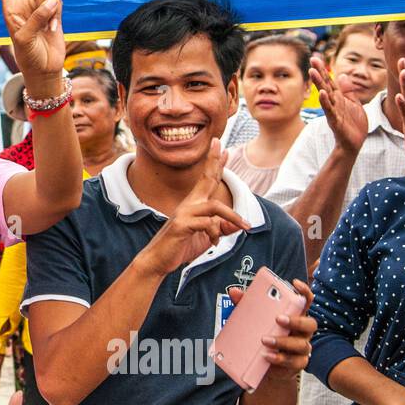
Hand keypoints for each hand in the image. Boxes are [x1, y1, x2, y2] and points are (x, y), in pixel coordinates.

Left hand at [0, 0, 63, 80]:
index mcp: (10, 8)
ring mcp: (40, 6)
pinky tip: (53, 29)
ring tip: (46, 26)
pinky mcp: (55, 12)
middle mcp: (24, 3)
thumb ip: (36, 16)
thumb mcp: (25, 37)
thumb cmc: (28, 55)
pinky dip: (56, 15)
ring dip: (46, 6)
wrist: (44, 68)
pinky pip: (57, 4)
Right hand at [136, 139, 250, 275]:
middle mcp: (189, 204)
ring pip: (214, 206)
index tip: (223, 149)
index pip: (207, 180)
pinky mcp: (182, 226)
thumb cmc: (181, 246)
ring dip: (233, 216)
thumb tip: (239, 225)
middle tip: (222, 146)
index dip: (215, 165)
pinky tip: (215, 242)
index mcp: (194, 204)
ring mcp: (184, 214)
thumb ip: (222, 229)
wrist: (158, 259)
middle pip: (205, 179)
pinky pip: (206, 223)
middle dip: (214, 162)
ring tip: (246, 226)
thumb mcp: (207, 238)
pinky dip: (215, 232)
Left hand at [225, 279, 317, 381]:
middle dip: (295, 321)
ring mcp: (302, 348)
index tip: (295, 283)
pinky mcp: (297, 363)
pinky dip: (281, 359)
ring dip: (283, 342)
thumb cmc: (262, 335)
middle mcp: (302, 332)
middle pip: (309, 324)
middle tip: (278, 319)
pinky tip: (268, 356)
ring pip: (302, 344)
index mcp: (295, 317)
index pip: (305, 302)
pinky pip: (295, 362)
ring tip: (264, 340)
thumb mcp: (253, 319)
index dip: (304, 292)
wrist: (263, 365)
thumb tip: (234, 292)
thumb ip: (246, 305)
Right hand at [309, 55, 367, 154]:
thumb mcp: (354, 103)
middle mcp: (334, 103)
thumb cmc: (354, 125)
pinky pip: (330, 110)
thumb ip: (348, 90)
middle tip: (312, 59)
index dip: (323, 69)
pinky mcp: (335, 121)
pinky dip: (326, 102)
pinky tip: (322, 93)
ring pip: (325, 95)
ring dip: (319, 84)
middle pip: (325, 85)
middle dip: (319, 72)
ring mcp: (333, 112)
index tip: (315, 57)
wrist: (355, 144)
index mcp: (339, 98)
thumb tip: (343, 75)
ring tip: (312, 72)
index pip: (330, 81)